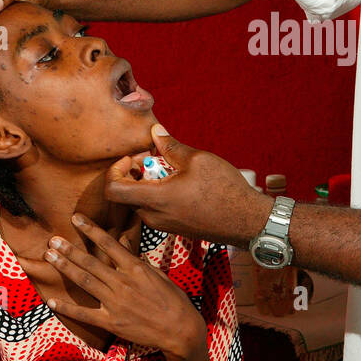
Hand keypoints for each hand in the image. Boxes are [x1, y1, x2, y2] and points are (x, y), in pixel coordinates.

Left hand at [44, 212, 206, 357]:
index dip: (91, 230)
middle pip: (91, 262)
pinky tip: (52, 301)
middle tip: (53, 240)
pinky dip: (67, 308)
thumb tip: (124, 241)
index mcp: (135, 268)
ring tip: (50, 257)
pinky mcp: (111, 322)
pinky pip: (85, 314)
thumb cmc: (173, 299)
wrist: (180, 329)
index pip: (109, 244)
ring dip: (66, 268)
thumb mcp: (157, 274)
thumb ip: (136, 258)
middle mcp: (123, 283)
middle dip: (70, 250)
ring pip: (85, 282)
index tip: (76, 219)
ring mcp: (115, 303)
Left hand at [105, 125, 273, 247]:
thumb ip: (171, 146)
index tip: (133, 158)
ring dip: (147, 182)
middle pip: (125, 194)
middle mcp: (153, 216)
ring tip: (170, 169)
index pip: (113, 190)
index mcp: (155, 199)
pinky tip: (179, 183)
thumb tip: (155, 132)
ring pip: (140, 201)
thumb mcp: (198, 160)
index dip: (115, 170)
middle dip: (134, 172)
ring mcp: (162, 225)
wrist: (247, 221)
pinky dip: (157, 193)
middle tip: (154, 158)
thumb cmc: (225, 190)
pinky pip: (153, 209)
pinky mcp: (172, 228)